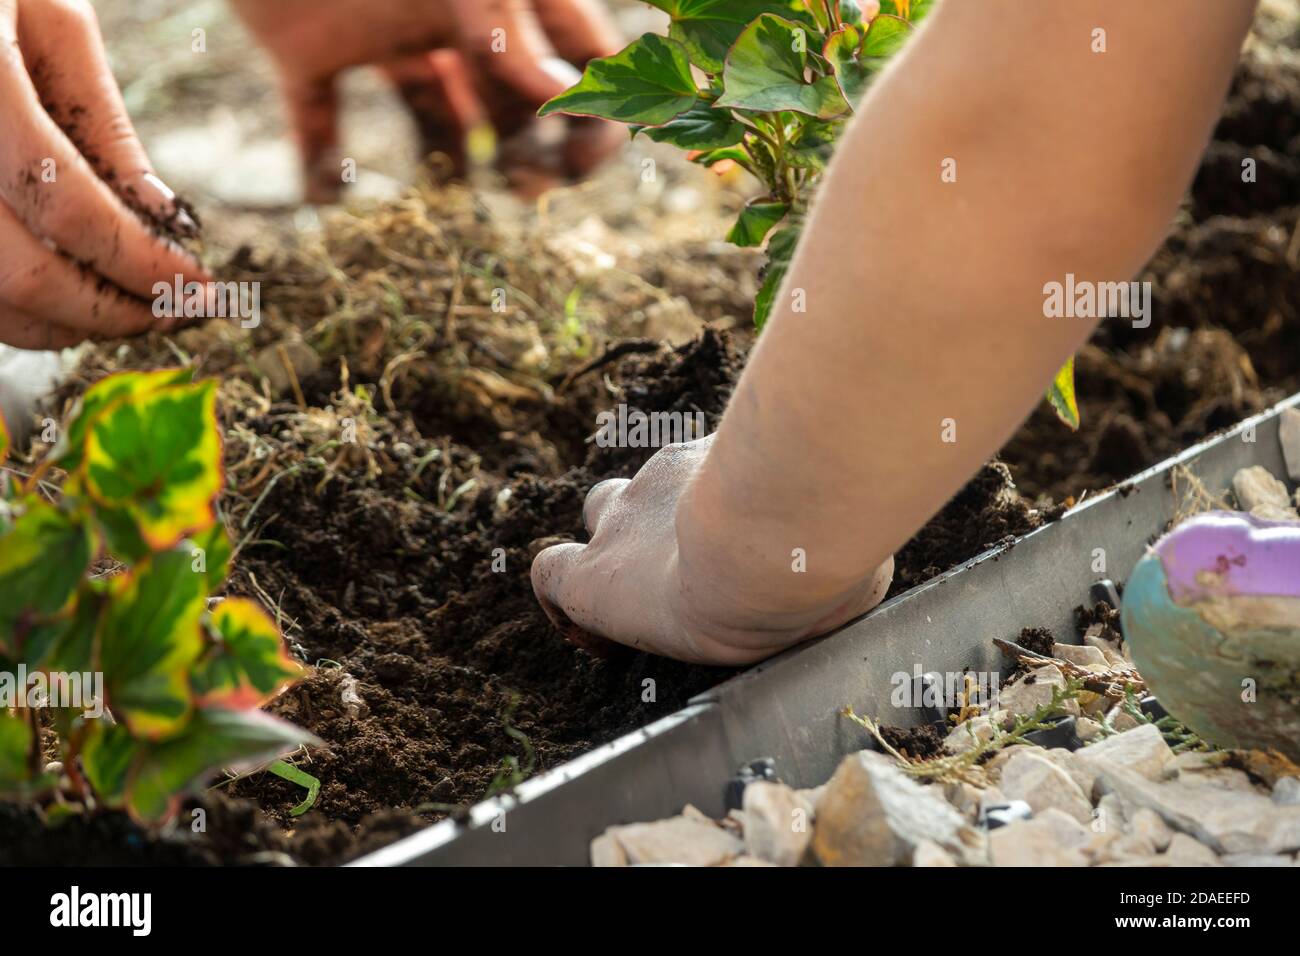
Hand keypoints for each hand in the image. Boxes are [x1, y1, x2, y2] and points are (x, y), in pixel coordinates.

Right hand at [0, 0, 209, 349]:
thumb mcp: (52, 22)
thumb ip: (104, 126)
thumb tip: (162, 218)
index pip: (68, 209)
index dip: (142, 262)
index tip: (199, 285)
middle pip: (23, 276)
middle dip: (115, 312)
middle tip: (176, 312)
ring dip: (72, 326)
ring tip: (134, 312)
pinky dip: (26, 313)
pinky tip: (77, 297)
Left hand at [229, 0, 625, 201]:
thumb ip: (513, 30)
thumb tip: (562, 98)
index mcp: (504, 1)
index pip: (580, 63)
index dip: (592, 120)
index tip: (574, 168)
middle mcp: (450, 21)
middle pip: (512, 105)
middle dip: (529, 156)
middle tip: (519, 191)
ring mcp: (382, 37)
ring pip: (431, 118)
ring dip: (444, 171)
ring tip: (444, 208)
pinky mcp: (308, 51)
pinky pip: (320, 118)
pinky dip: (320, 165)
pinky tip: (326, 197)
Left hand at [530, 436, 894, 664]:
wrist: (775, 540)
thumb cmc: (825, 527)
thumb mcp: (842, 522)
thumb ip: (837, 538)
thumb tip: (865, 570)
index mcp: (717, 471)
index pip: (689, 476)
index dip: (690, 509)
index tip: (711, 547)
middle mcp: (662, 487)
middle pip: (630, 490)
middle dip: (639, 525)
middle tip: (670, 574)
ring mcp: (622, 529)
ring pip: (595, 520)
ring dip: (608, 557)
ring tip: (630, 609)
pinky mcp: (595, 580)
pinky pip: (552, 577)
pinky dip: (562, 605)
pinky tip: (598, 643)